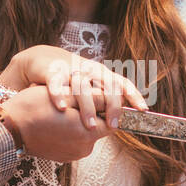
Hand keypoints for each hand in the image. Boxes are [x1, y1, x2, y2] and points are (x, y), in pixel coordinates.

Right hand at [0, 46, 148, 128]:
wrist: (42, 61)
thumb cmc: (70, 80)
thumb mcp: (90, 90)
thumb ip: (103, 102)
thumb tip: (121, 120)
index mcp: (101, 74)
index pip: (121, 83)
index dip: (133, 95)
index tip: (143, 109)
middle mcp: (89, 70)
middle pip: (106, 84)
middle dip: (112, 105)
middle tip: (113, 124)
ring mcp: (70, 69)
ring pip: (82, 86)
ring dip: (87, 106)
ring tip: (89, 124)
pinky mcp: (51, 71)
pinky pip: (56, 82)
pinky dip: (59, 95)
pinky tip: (62, 108)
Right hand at [0, 85, 110, 162]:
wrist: (9, 129)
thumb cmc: (35, 108)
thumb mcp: (68, 96)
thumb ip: (94, 97)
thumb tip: (112, 96)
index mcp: (89, 134)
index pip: (110, 120)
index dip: (104, 106)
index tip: (94, 95)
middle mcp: (84, 149)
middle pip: (97, 127)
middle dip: (90, 113)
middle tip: (74, 99)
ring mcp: (72, 155)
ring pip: (84, 133)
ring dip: (78, 121)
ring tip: (62, 109)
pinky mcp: (61, 157)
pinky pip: (72, 141)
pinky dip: (68, 130)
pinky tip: (55, 120)